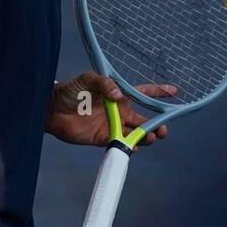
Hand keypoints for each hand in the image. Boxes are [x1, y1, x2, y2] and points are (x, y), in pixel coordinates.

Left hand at [45, 72, 175, 146]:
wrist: (51, 110)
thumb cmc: (69, 90)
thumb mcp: (87, 79)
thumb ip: (104, 84)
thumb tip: (119, 96)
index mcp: (119, 95)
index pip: (144, 93)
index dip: (159, 92)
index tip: (175, 92)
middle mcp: (119, 111)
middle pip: (144, 119)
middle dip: (157, 124)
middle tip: (163, 130)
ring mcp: (112, 126)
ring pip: (135, 134)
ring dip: (145, 137)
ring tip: (151, 138)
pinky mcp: (102, 139)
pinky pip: (120, 144)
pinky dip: (129, 147)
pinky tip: (134, 147)